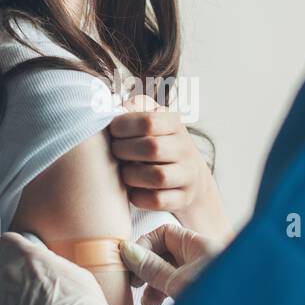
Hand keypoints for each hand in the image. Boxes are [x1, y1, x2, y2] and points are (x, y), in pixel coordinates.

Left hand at [109, 95, 229, 239]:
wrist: (190, 178)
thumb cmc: (159, 145)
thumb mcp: (153, 122)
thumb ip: (136, 108)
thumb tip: (113, 105)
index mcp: (174, 124)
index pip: (148, 121)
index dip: (123, 126)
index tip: (113, 131)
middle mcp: (185, 148)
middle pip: (151, 148)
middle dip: (124, 151)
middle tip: (115, 152)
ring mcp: (187, 175)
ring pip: (157, 176)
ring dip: (131, 175)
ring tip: (124, 172)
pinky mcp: (183, 198)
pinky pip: (158, 200)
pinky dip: (140, 197)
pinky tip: (133, 191)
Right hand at [119, 223, 222, 304]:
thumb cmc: (219, 298)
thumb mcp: (178, 283)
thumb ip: (152, 268)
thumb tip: (126, 250)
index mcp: (198, 245)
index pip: (164, 234)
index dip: (145, 245)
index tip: (131, 265)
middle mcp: (201, 258)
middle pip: (165, 255)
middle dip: (147, 271)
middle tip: (135, 286)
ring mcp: (202, 277)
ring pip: (170, 275)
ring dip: (155, 289)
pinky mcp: (203, 295)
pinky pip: (178, 290)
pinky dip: (167, 298)